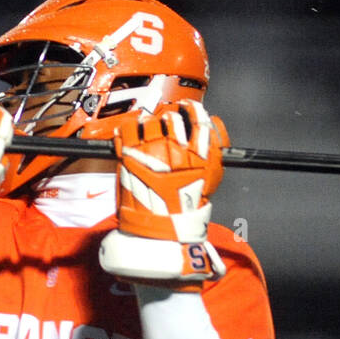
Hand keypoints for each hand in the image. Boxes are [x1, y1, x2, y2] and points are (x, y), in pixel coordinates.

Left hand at [100, 101, 230, 284]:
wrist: (161, 230)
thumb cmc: (185, 209)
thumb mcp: (210, 180)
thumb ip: (211, 153)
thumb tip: (212, 130)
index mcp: (198, 153)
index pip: (198, 117)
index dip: (192, 110)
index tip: (187, 108)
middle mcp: (176, 147)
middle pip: (173, 117)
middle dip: (170, 118)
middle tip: (165, 124)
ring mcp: (150, 150)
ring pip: (150, 121)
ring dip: (149, 122)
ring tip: (148, 131)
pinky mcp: (129, 156)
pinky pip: (127, 130)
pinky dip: (128, 129)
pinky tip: (130, 133)